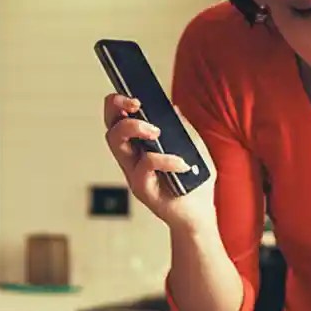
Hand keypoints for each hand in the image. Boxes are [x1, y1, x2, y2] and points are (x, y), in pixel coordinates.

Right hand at [102, 93, 215, 233]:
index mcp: (141, 145)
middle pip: (110, 126)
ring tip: (156, 131)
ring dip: (134, 127)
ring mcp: (133, 172)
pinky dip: (164, 159)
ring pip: (115, 142)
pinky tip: (181, 163)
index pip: (118, 119)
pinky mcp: (141, 188)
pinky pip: (144, 165)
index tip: (135, 97)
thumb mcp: (194, 146)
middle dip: (117, 107)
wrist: (200, 213)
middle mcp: (132, 157)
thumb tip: (173, 108)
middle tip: (137, 105)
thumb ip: (182, 127)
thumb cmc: (195, 181)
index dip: (118, 103)